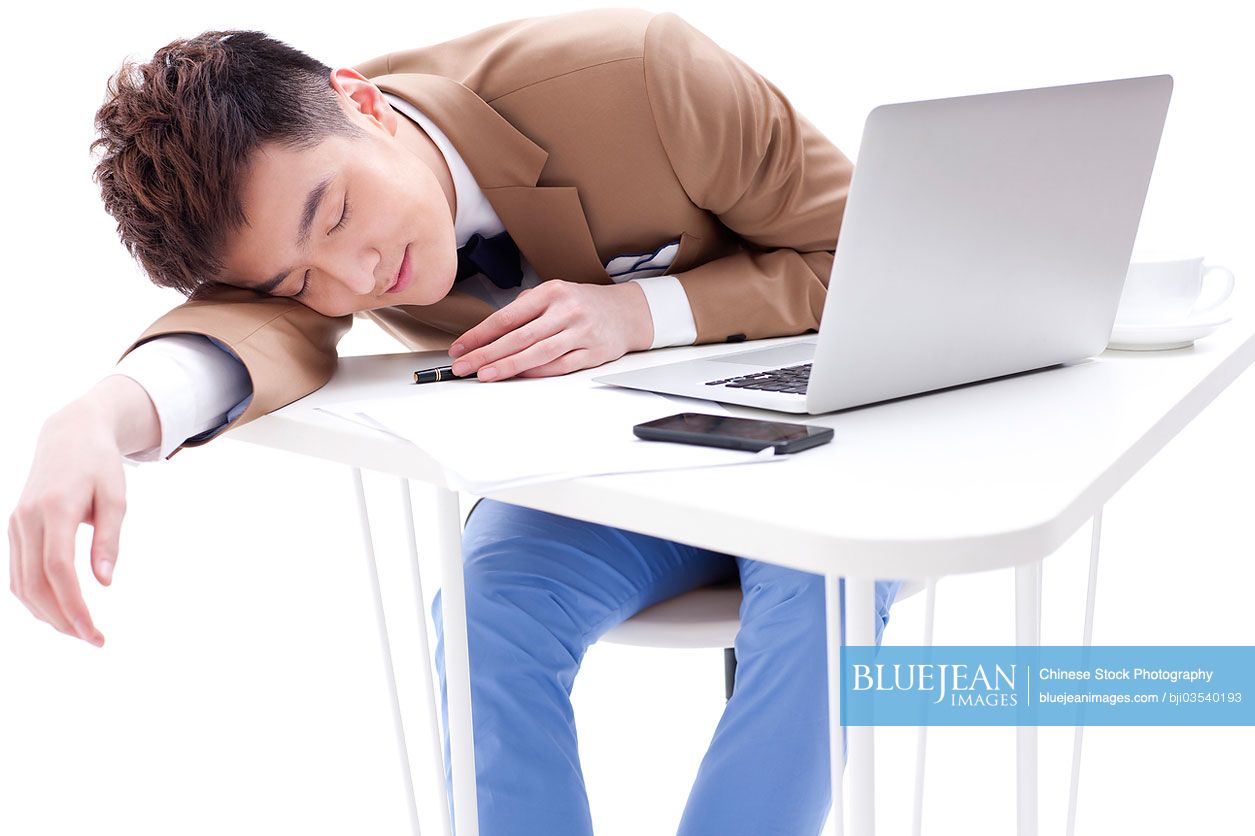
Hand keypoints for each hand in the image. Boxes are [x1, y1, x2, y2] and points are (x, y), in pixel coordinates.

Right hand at [8, 376, 157, 646]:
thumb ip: (110, 540)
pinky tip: (57, 611)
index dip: (74, 606)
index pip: (59, 570)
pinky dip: (34, 597)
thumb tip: (104, 583)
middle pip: (35, 584)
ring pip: (20, 583)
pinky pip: (17, 573)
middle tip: (92, 639)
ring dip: (46, 613)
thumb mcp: (116, 497)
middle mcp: (27, 519)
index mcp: (55, 509)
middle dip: (61, 619)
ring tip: (78, 630)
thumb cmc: (100, 465)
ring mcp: (15, 525)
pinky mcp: (14, 529)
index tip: (95, 632)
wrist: (69, 435)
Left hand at [448, 279, 652, 380]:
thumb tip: (492, 332)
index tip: (460, 347)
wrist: (628, 312)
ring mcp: (581, 332)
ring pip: (538, 353)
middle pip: (519, 337)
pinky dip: (536, 372)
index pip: (508, 316)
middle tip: (463, 366)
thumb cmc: (584, 304)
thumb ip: (526, 308)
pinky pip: (560, 366)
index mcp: (552, 292)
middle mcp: (566, 310)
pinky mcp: (592, 353)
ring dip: (508, 366)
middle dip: (486, 354)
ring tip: (484, 375)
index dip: (480, 334)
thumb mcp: (556, 294)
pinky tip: (518, 376)